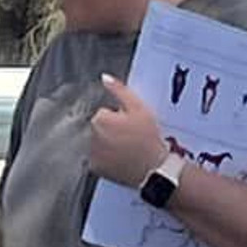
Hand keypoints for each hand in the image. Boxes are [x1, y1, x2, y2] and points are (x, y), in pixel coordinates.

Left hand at [88, 74, 168, 189]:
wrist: (154, 168)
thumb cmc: (148, 138)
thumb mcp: (138, 108)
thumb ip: (119, 90)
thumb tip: (105, 78)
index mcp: (100, 119)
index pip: (105, 113)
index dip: (120, 118)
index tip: (132, 126)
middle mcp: (91, 136)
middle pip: (100, 128)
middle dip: (112, 130)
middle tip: (131, 138)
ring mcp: (92, 153)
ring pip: (99, 143)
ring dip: (108, 144)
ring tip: (128, 149)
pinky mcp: (96, 168)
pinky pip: (99, 159)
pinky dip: (107, 160)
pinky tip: (121, 159)